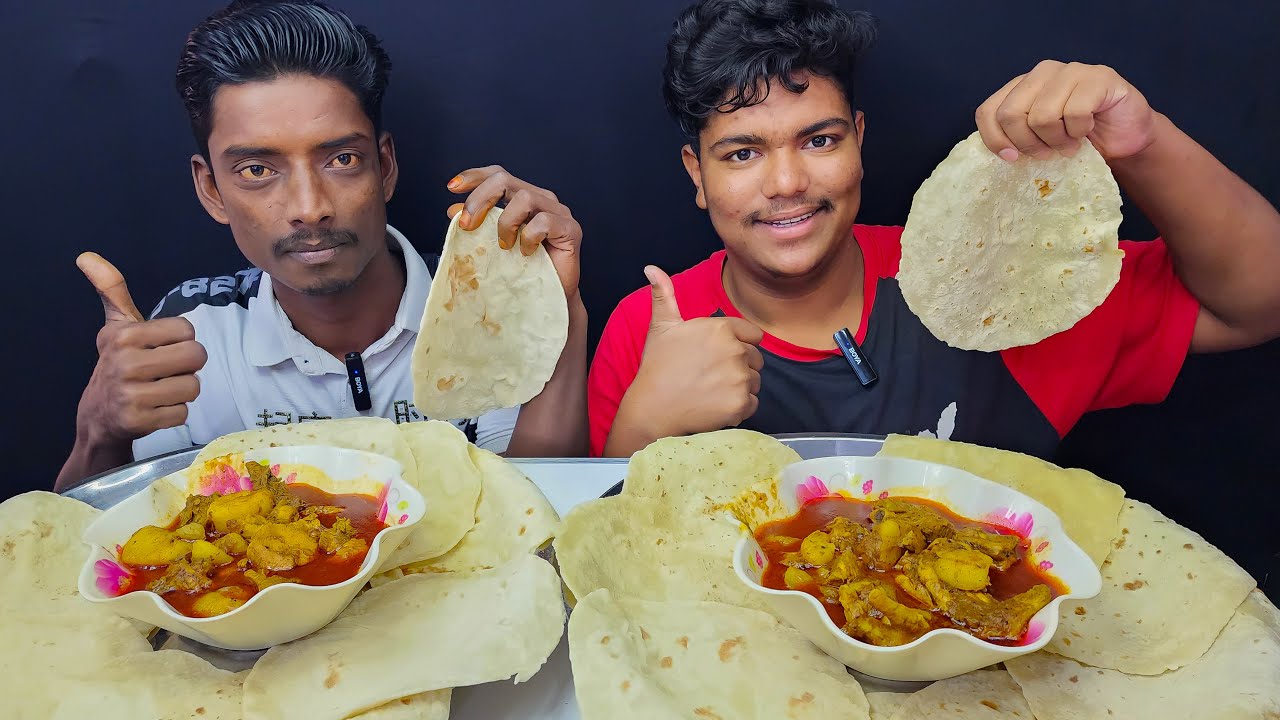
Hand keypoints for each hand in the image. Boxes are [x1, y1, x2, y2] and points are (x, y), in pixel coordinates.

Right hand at [74, 253, 206, 444]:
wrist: (99, 418)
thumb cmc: (118, 366)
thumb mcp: (115, 328)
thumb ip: (112, 291)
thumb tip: (87, 256)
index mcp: (123, 335)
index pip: (187, 330)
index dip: (181, 342)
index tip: (159, 351)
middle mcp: (124, 362)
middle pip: (197, 356)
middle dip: (187, 367)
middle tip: (164, 373)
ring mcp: (130, 394)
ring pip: (193, 386)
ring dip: (182, 392)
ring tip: (159, 392)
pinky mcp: (138, 421)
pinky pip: (183, 413)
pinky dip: (174, 414)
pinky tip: (154, 411)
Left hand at [446, 166, 581, 298]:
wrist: (549, 296)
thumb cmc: (522, 270)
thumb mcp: (491, 244)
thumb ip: (476, 224)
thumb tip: (453, 209)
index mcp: (523, 197)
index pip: (497, 174)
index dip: (474, 176)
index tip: (452, 189)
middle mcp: (541, 198)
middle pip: (505, 179)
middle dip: (479, 200)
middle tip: (467, 225)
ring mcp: (559, 212)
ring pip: (525, 197)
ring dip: (506, 222)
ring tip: (504, 245)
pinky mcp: (571, 229)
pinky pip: (544, 221)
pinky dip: (529, 236)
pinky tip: (526, 252)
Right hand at [619, 266, 764, 437]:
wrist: (653, 408)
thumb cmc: (657, 366)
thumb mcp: (661, 327)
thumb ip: (664, 295)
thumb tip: (651, 268)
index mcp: (721, 329)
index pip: (753, 335)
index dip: (738, 345)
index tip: (717, 356)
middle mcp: (735, 351)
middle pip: (756, 359)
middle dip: (739, 366)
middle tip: (711, 375)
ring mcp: (740, 379)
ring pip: (755, 381)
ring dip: (740, 387)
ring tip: (713, 390)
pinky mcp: (741, 404)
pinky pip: (752, 403)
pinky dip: (739, 407)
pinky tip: (716, 405)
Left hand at [975, 60, 1157, 162]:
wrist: (1125, 137)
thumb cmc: (1079, 139)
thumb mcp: (1039, 140)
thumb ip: (1016, 137)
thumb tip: (1002, 152)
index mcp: (1021, 86)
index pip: (988, 111)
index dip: (995, 139)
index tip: (1012, 158)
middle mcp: (1042, 73)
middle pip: (1010, 114)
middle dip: (1027, 143)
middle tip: (1047, 153)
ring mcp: (1070, 71)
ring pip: (1041, 116)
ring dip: (1057, 140)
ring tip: (1070, 144)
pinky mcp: (1098, 77)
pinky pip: (1074, 112)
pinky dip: (1079, 131)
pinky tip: (1087, 129)